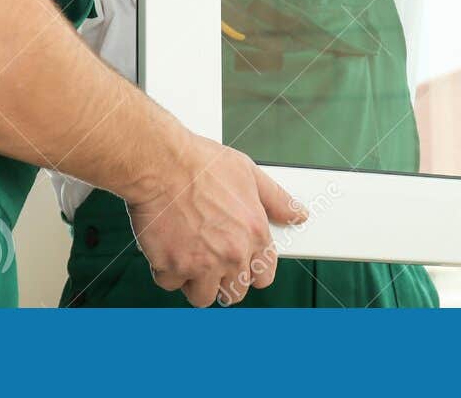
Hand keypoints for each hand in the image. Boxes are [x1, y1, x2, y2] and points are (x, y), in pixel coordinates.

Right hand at [126, 131, 307, 307]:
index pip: (264, 275)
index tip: (240, 264)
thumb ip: (276, 199)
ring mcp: (203, 263)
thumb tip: (299, 214)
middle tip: (208, 258)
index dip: (250, 270)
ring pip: (202, 296)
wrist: (161, 163)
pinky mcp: (173, 267)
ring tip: (186, 252)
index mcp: (255, 233)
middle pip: (234, 292)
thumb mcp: (249, 173)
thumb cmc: (201, 163)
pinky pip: (170, 283)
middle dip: (221, 280)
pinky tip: (166, 244)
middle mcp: (233, 253)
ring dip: (193, 280)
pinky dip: (165, 269)